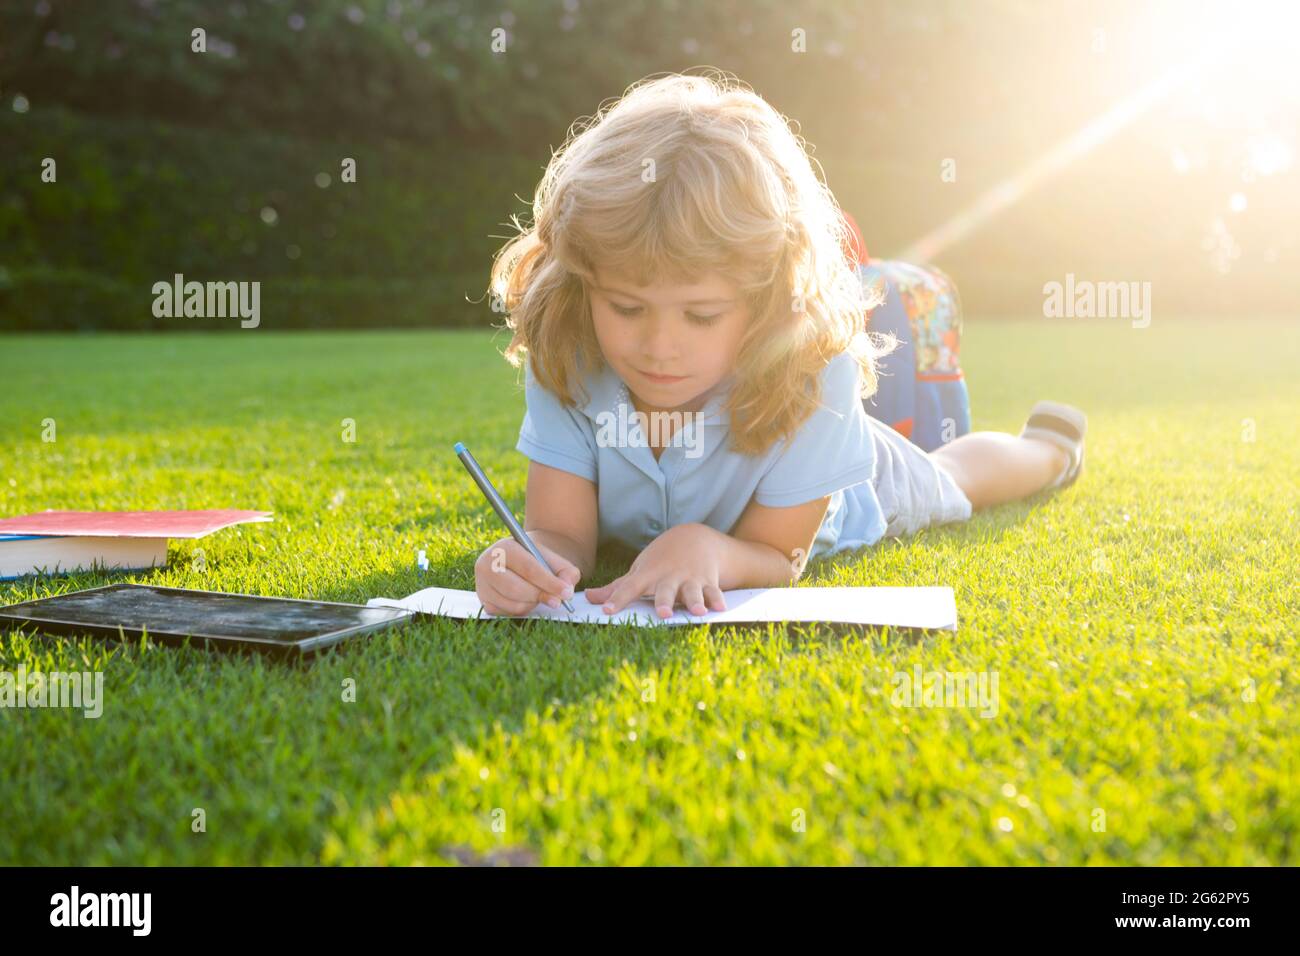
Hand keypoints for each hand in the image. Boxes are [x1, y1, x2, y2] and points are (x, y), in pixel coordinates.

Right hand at [474, 536, 580, 616]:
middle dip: (540, 596)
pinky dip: (522, 609)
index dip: (548, 583)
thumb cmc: (540, 560)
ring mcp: (482, 584)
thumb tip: (567, 590)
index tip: (565, 592)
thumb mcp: (556, 560)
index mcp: (505, 547)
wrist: (523, 559)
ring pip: (512, 603)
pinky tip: (527, 599)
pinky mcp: (484, 600)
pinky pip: (507, 613)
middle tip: (557, 601)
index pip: (528, 568)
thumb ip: (566, 572)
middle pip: (516, 588)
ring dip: (532, 603)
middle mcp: (487, 564)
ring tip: (540, 594)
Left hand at [584, 523, 728, 618]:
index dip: (618, 599)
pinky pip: (714, 591)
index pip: (630, 588)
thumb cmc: (661, 560)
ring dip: (695, 600)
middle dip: (664, 601)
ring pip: (693, 591)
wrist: (694, 538)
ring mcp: (690, 579)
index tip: (607, 611)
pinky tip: (720, 609)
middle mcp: (670, 577)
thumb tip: (589, 598)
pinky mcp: (708, 581)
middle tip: (662, 612)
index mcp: (649, 575)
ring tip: (697, 611)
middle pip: (666, 590)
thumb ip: (616, 588)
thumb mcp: (640, 571)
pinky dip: (718, 599)